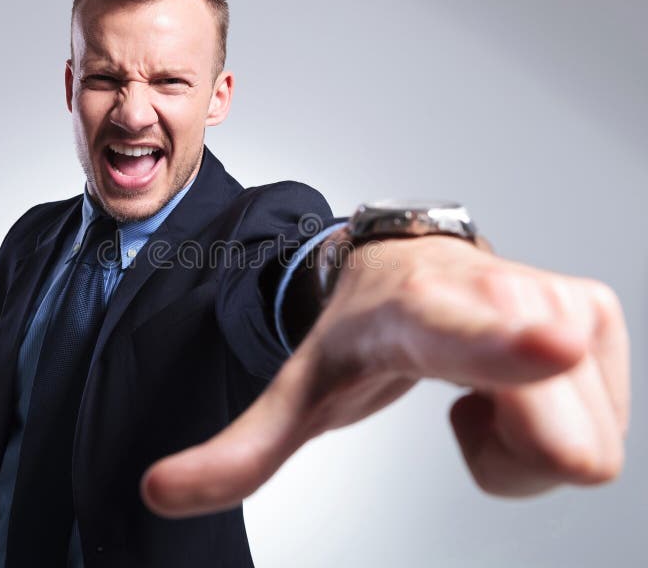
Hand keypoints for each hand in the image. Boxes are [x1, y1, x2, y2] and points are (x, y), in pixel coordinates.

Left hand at [140, 235, 629, 516]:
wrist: (406, 267)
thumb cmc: (360, 328)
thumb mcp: (299, 392)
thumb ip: (235, 453)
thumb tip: (157, 493)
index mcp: (420, 313)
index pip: (471, 325)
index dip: (512, 340)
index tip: (547, 342)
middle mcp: (499, 295)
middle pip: (561, 438)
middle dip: (506, 451)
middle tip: (458, 402)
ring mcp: (560, 301)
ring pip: (585, 450)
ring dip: (524, 440)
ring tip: (475, 390)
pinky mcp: (595, 312)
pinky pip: (604, 432)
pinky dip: (552, 424)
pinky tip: (506, 381)